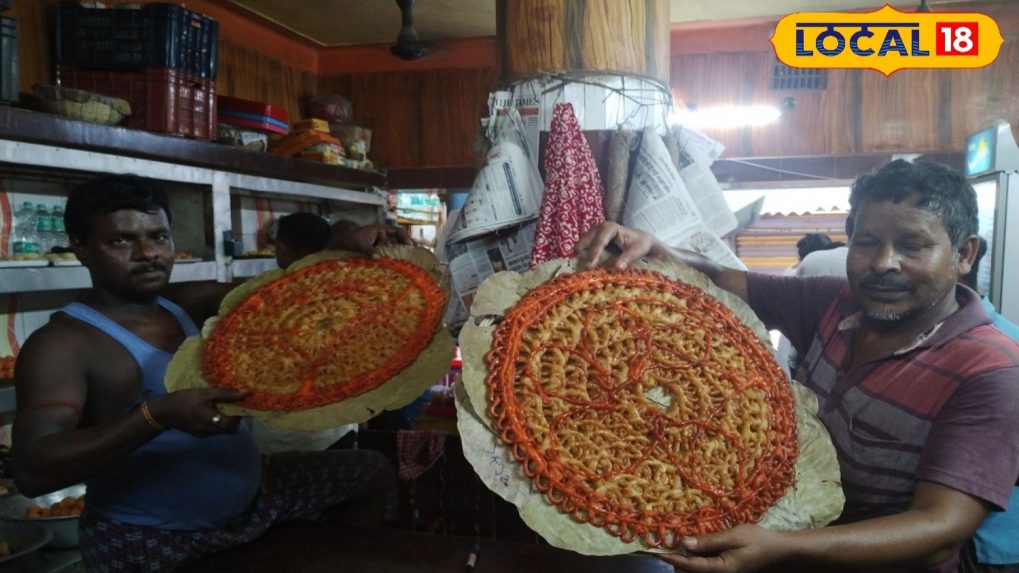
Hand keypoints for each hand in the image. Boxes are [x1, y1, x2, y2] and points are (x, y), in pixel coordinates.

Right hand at [149, 388, 247, 436]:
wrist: (163, 411)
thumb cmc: (185, 400)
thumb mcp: (206, 393)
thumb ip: (226, 394)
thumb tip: (245, 392)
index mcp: (211, 421)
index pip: (233, 423)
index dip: (240, 414)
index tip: (240, 404)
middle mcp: (209, 431)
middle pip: (230, 429)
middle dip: (235, 419)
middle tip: (233, 405)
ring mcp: (203, 434)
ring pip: (222, 431)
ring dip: (226, 420)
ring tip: (223, 407)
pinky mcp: (199, 434)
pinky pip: (214, 430)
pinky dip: (217, 422)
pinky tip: (213, 412)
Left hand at [331, 222, 411, 256]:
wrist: (339, 240)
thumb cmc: (349, 238)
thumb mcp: (359, 244)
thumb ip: (368, 250)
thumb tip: (377, 258)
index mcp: (380, 229)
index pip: (397, 231)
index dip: (406, 238)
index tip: (410, 247)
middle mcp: (382, 235)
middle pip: (399, 240)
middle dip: (406, 248)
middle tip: (414, 257)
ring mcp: (380, 243)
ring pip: (393, 247)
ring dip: (399, 254)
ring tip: (407, 263)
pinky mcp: (377, 250)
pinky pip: (387, 253)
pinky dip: (391, 258)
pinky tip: (396, 266)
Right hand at [575, 222, 657, 269]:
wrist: (641, 241)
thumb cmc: (640, 244)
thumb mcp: (637, 251)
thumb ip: (627, 258)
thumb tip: (617, 268)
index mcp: (610, 228)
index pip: (599, 240)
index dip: (594, 253)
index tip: (590, 266)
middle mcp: (599, 229)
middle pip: (584, 241)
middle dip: (582, 255)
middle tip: (584, 270)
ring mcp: (594, 235)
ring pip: (581, 246)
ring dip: (582, 258)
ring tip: (584, 271)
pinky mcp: (592, 242)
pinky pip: (583, 250)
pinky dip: (584, 259)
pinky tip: (588, 268)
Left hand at [659, 525, 782, 572]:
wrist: (777, 550)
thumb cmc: (757, 541)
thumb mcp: (733, 536)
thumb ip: (708, 541)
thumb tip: (685, 542)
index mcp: (721, 569)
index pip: (690, 565)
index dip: (672, 558)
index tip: (656, 552)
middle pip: (691, 570)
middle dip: (676, 560)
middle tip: (659, 547)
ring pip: (697, 569)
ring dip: (684, 559)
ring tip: (670, 546)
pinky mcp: (724, 569)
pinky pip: (705, 566)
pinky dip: (695, 558)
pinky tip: (690, 547)